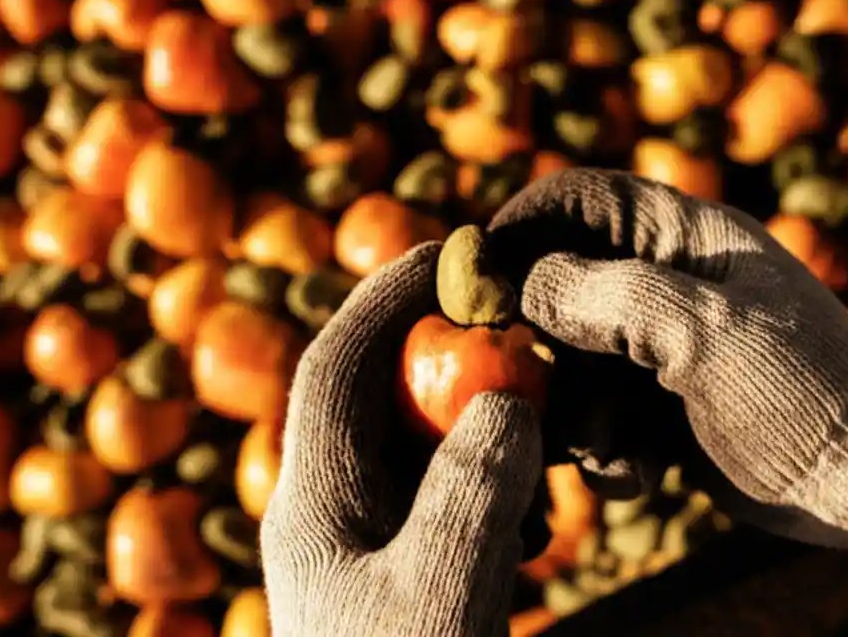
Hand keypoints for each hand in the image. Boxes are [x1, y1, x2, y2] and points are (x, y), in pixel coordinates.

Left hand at [261, 243, 543, 636]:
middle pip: (378, 400)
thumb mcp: (443, 595)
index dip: (385, 297)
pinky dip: (490, 491)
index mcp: (311, 506)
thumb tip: (507, 404)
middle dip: (446, 361)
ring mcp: (360, 552)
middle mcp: (326, 517)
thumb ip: (473, 491)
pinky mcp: (396, 583)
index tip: (448, 252)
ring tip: (536, 450)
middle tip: (515, 339)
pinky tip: (529, 526)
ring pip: (417, 453)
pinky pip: (442, 505)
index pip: (334, 366)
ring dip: (479, 433)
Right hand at [488, 168, 847, 550]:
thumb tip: (517, 285)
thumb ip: (602, 296)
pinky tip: (643, 474)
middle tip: (529, 395)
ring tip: (618, 452)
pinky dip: (604, 449)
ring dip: (576, 416)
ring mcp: (658, 343)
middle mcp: (662, 279)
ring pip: (566, 363)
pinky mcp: (658, 402)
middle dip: (540, 351)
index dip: (516, 230)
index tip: (473, 286)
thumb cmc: (799, 390)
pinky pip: (594, 413)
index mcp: (681, 233)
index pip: (574, 200)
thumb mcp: (701, 330)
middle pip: (553, 287)